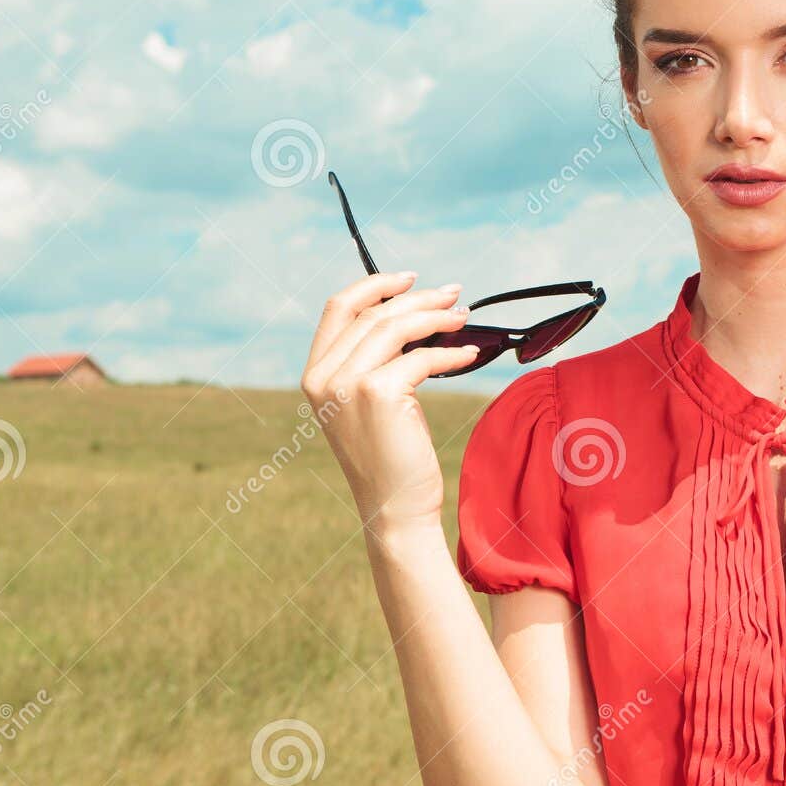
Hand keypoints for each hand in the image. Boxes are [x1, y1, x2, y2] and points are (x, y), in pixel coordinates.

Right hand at [301, 271, 479, 541]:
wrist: (394, 507)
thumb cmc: (391, 455)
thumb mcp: (371, 400)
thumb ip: (375, 359)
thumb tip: (416, 313)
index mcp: (315, 374)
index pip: (338, 308)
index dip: (375, 284)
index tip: (410, 278)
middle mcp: (323, 377)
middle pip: (374, 312)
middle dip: (418, 298)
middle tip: (454, 295)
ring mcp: (346, 384)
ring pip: (397, 327)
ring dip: (436, 316)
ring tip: (464, 316)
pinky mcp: (378, 393)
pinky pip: (422, 357)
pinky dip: (451, 352)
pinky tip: (470, 354)